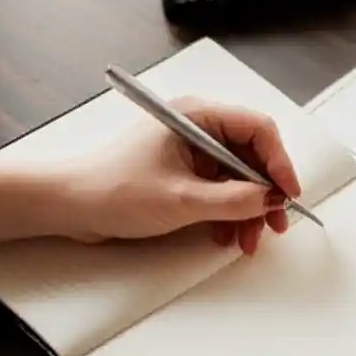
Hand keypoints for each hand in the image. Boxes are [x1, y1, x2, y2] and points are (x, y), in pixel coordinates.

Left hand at [62, 97, 302, 253]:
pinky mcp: (182, 171)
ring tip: (247, 240)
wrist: (68, 206)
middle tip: (275, 223)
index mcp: (196, 116)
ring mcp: (190, 150)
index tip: (288, 194)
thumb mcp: (183, 200)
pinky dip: (228, 212)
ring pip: (238, 176)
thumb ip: (235, 200)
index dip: (279, 163)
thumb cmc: (113, 190)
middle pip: (251, 155)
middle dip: (265, 192)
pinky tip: (225, 235)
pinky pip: (219, 188)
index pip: (258, 130)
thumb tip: (272, 199)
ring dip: (248, 208)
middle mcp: (197, 127)